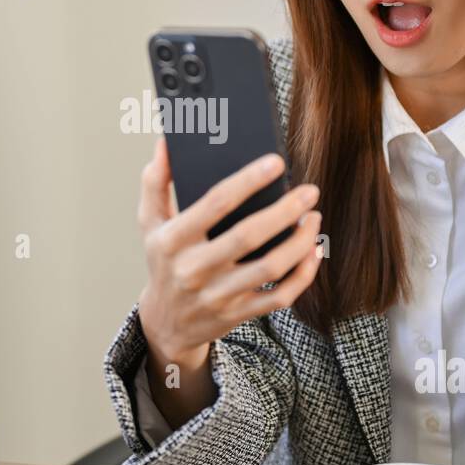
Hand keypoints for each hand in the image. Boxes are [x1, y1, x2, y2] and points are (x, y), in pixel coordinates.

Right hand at [135, 137, 322, 361]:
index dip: (248, 180)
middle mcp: (194, 269)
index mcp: (172, 240)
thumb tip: (165, 141)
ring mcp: (217, 295)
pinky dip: (303, 274)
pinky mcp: (238, 314)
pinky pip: (279, 297)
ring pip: (270, 268)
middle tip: (309, 191)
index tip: (276, 162)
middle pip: (248, 236)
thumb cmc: (163, 261)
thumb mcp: (150, 223)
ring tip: (314, 217)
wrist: (166, 323)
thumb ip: (156, 181)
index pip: (215, 203)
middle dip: (285, 210)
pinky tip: (313, 251)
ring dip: (300, 241)